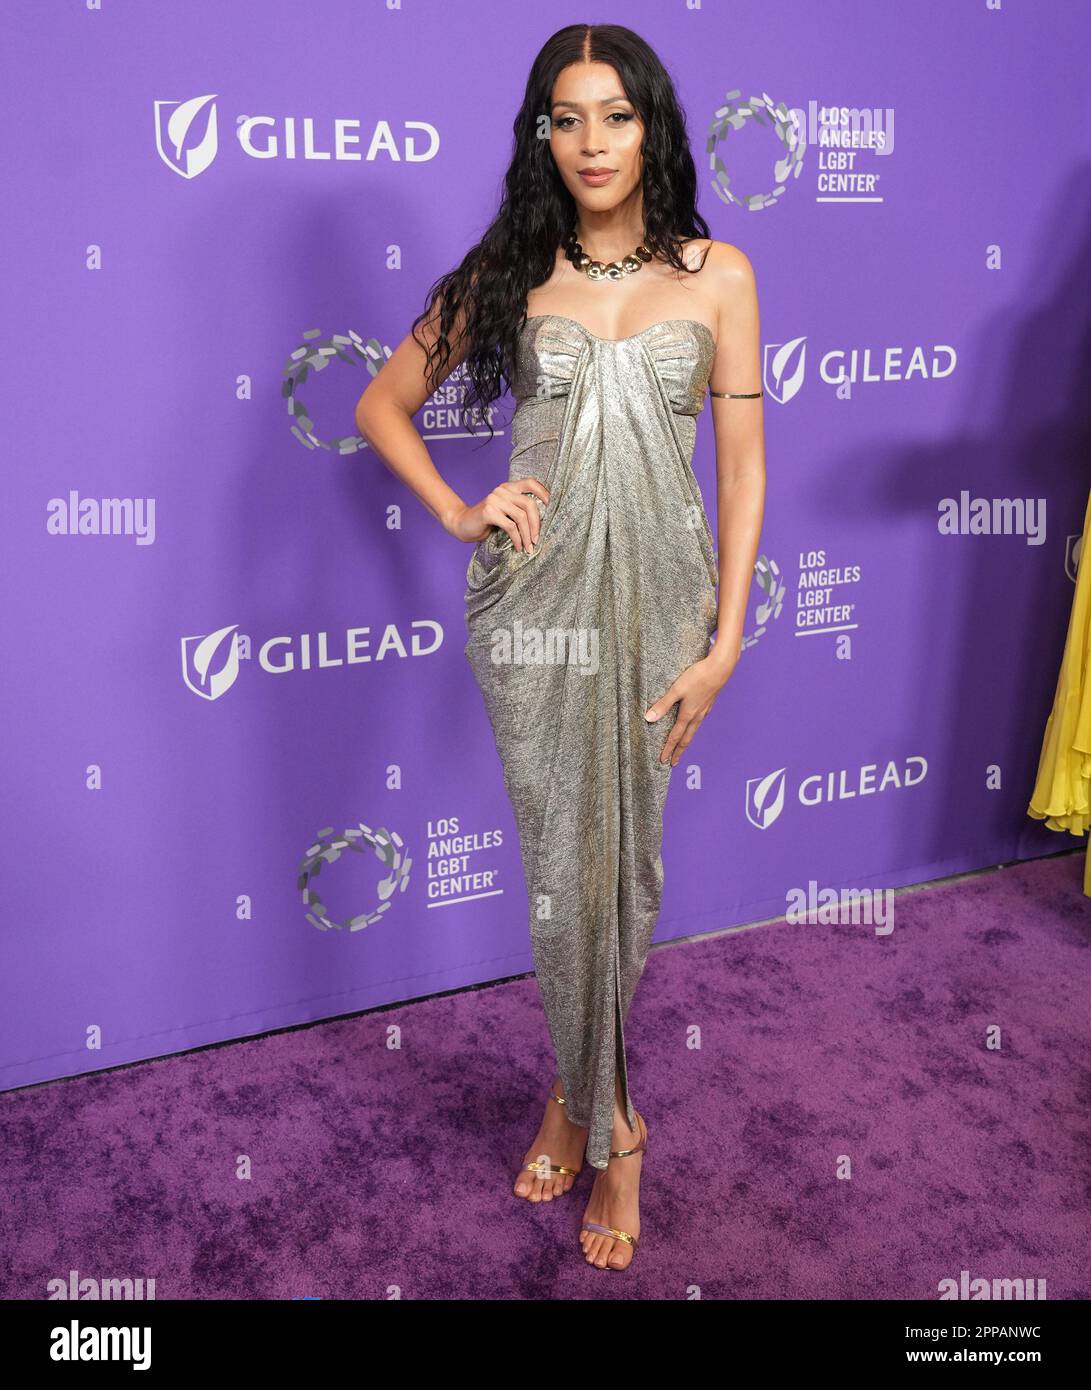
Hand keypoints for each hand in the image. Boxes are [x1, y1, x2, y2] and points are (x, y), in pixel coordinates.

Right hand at [446, 478, 549, 550]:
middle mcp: (502, 490)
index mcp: (508, 487)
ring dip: (527, 535)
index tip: (552, 507)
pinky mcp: (488, 512)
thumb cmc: (487, 521)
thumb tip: (542, 522)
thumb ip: (518, 509)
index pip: (531, 483)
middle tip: (537, 540)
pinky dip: (517, 539)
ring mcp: (494, 500)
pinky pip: (510, 526)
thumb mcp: (505, 512)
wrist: (462, 524)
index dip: (544, 492)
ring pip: (521, 517)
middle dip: (537, 524)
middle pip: (529, 504)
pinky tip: (518, 547)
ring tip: (529, 547)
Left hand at [645, 650, 736, 765]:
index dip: (669, 749)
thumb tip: (649, 718)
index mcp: (688, 714)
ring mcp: (704, 710)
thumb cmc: (698, 677)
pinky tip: (693, 725)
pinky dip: (693, 729)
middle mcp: (697, 716)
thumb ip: (663, 704)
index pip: (675, 736)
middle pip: (686, 738)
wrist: (720, 669)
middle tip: (674, 762)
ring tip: (682, 747)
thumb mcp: (676, 690)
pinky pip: (699, 722)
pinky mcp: (709, 704)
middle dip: (679, 751)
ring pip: (694, 731)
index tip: (664, 760)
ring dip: (687, 741)